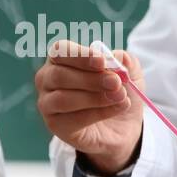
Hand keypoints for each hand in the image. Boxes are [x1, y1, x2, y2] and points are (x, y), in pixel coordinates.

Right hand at [34, 39, 144, 174]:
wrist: (122, 125)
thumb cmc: (117, 90)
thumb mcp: (128, 72)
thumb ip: (125, 61)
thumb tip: (119, 57)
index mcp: (61, 59)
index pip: (60, 51)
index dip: (80, 56)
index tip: (102, 62)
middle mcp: (47, 79)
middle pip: (59, 75)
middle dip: (90, 78)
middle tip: (116, 82)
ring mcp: (48, 103)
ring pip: (63, 99)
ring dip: (94, 97)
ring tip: (120, 96)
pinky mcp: (56, 125)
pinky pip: (73, 119)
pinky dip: (98, 113)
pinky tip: (117, 108)